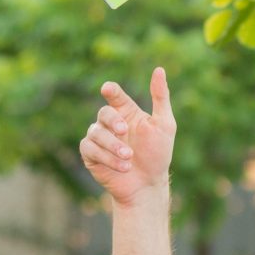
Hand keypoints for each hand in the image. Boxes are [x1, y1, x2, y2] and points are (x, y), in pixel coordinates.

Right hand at [78, 68, 175, 207]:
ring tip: (129, 158)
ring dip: (113, 146)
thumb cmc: (158, 154)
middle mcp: (110, 123)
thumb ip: (161, 98)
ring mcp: (99, 139)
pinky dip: (107, 158)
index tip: (108, 89)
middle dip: (113, 122)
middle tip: (124, 131)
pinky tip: (123, 167)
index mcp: (126, 112)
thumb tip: (159, 69)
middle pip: (104, 113)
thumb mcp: (164, 125)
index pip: (115, 95)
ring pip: (96, 133)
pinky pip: (90, 149)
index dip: (110, 90)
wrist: (148, 184)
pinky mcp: (90, 155)